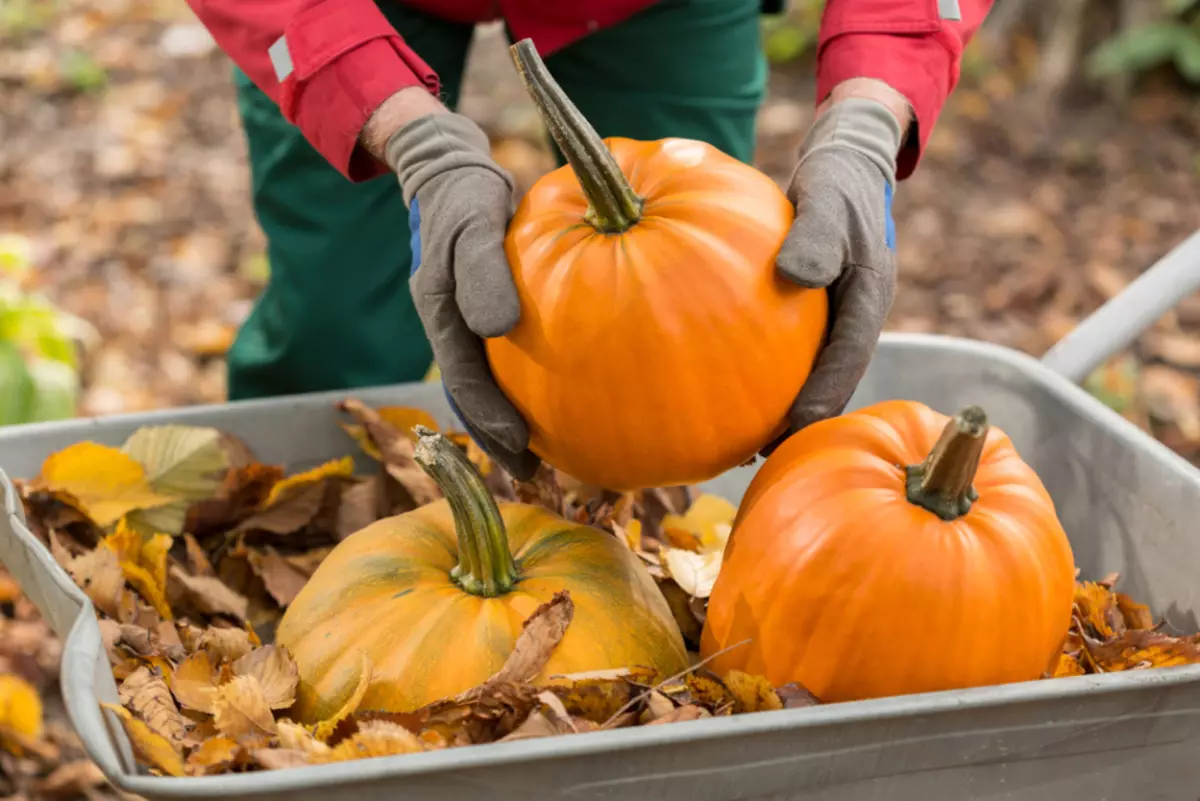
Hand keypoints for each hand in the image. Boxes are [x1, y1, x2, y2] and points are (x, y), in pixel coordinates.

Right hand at [382, 109, 540, 480]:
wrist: (458, 171)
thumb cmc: (464, 196)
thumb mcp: (471, 224)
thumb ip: (481, 271)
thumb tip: (496, 327)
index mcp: (441, 316)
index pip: (463, 380)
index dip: (488, 419)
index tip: (519, 446)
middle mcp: (456, 327)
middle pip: (477, 396)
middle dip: (501, 438)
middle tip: (536, 474)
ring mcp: (475, 323)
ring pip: (494, 383)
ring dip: (517, 420)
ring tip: (551, 456)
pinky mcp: (498, 314)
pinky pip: (515, 358)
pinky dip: (535, 383)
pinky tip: (572, 397)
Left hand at [772, 82, 908, 442]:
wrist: (843, 164)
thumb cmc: (838, 180)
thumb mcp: (829, 199)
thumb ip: (816, 234)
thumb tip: (796, 274)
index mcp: (868, 299)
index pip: (849, 358)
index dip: (825, 397)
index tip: (796, 429)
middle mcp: (852, 317)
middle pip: (829, 379)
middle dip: (800, 421)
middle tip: (761, 454)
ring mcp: (831, 317)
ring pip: (808, 371)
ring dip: (780, 406)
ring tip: (740, 442)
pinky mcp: (808, 312)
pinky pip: (785, 350)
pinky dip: (762, 373)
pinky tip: (722, 390)